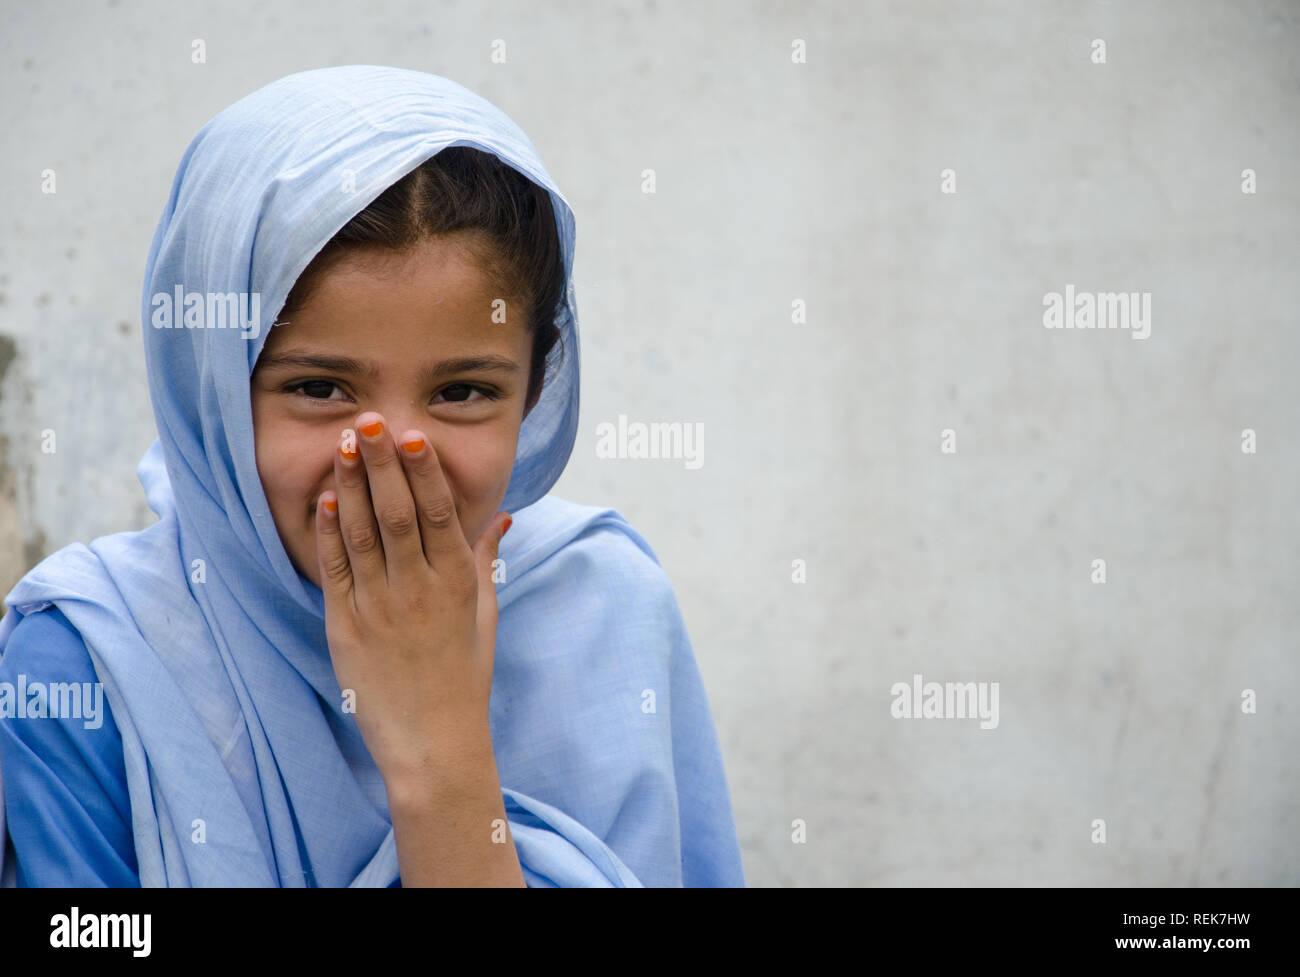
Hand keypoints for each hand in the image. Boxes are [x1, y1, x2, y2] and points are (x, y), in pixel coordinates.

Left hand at [314, 411, 510, 784]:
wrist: (433, 741)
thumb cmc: (464, 676)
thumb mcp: (485, 616)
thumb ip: (487, 561)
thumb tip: (503, 517)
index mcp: (458, 583)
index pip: (438, 514)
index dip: (423, 471)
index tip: (411, 434)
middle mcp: (419, 589)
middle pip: (398, 513)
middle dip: (383, 463)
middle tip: (371, 420)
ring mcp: (380, 606)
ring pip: (363, 532)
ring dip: (353, 484)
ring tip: (344, 442)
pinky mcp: (346, 625)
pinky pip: (335, 568)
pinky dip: (329, 531)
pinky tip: (325, 498)